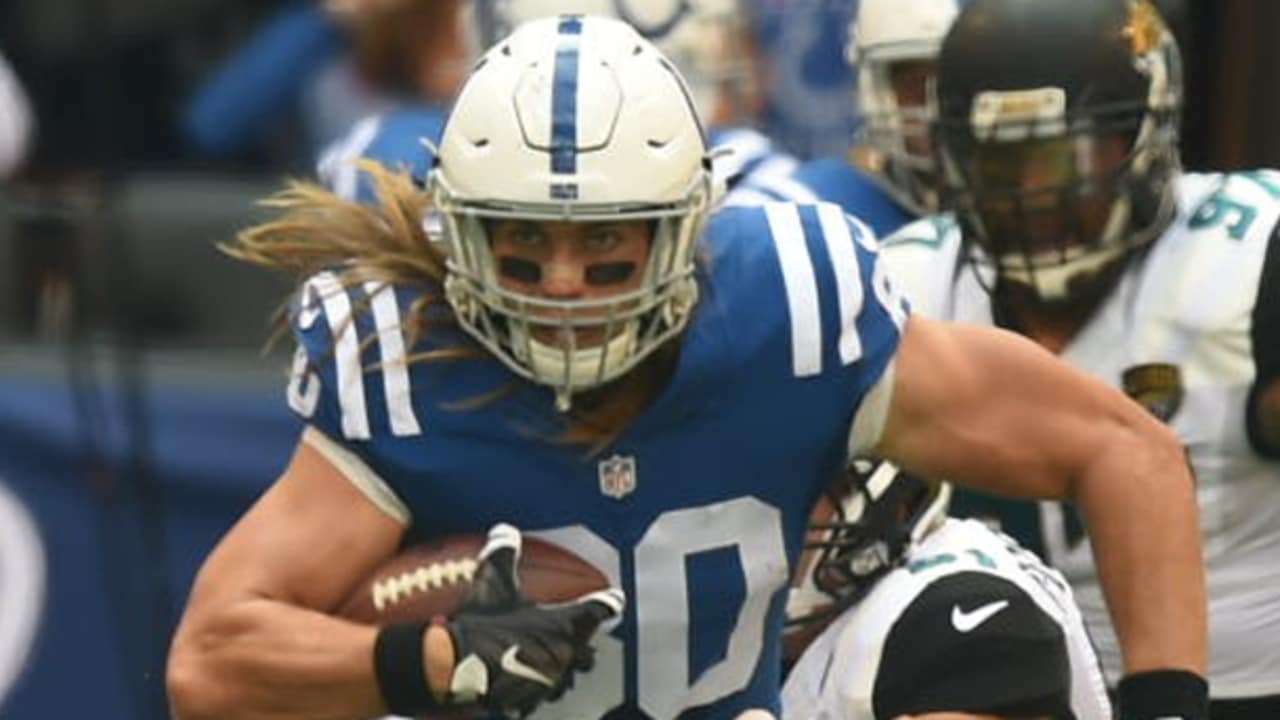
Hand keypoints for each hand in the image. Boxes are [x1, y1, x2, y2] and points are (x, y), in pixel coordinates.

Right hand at [445, 524, 623, 717]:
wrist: (456, 666)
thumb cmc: (483, 623)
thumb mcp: (493, 581)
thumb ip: (503, 553)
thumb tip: (504, 530)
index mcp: (566, 625)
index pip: (601, 611)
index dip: (608, 603)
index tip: (614, 599)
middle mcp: (565, 656)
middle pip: (587, 654)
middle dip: (582, 645)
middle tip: (571, 636)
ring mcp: (549, 684)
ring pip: (565, 678)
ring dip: (559, 669)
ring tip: (544, 659)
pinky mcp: (529, 702)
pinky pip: (539, 696)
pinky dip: (533, 688)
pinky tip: (519, 681)